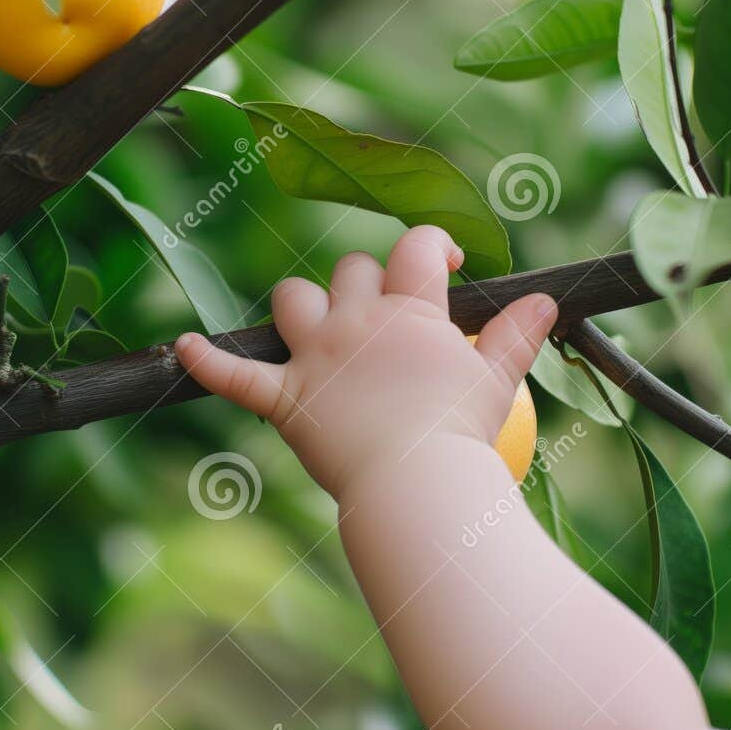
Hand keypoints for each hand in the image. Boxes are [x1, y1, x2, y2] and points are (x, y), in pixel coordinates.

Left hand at [175, 226, 557, 497]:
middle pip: (351, 270)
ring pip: (294, 300)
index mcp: (409, 311)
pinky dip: (205, 361)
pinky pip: (235, 376)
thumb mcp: (496, 381)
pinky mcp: (285, 400)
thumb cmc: (461, 435)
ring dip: (303, 305)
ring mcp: (316, 357)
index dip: (432, 245)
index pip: (416, 247)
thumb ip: (516, 335)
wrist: (415, 484)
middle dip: (366, 281)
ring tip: (316, 326)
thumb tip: (548, 300)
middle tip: (387, 317)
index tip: (448, 266)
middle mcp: (356, 321)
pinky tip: (182, 346)